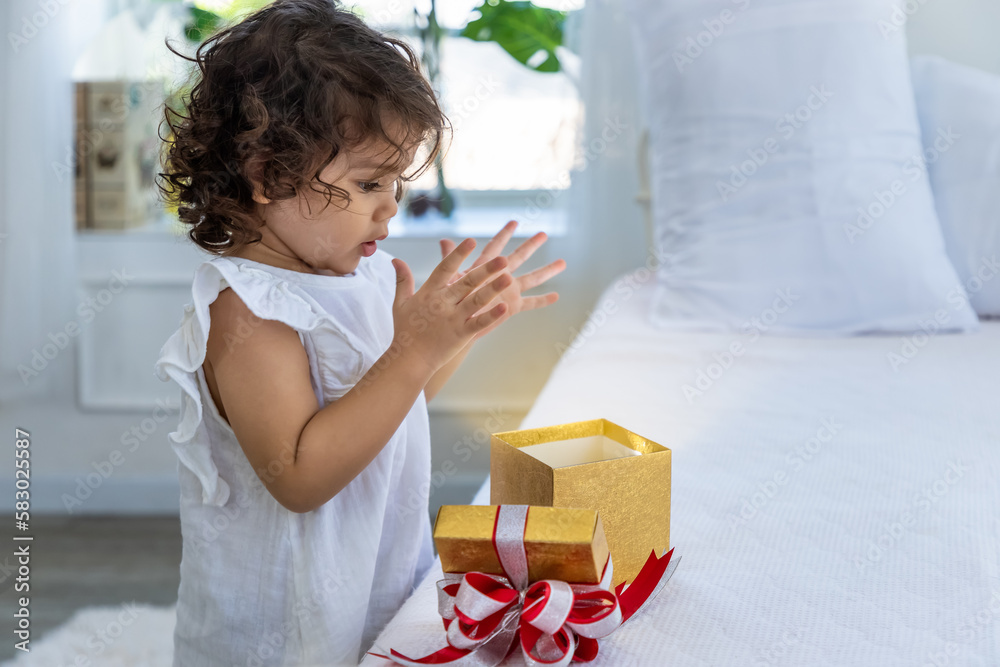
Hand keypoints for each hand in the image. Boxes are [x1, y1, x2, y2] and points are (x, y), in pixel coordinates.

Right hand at [390, 239, 511, 375]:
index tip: (471, 240)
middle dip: (485, 270)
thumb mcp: (400, 302)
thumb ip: (402, 279)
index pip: (445, 268)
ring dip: (493, 289)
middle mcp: (442, 303)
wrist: (409, 359)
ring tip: (509, 277)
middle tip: (502, 258)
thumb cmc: (405, 330)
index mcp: (429, 293)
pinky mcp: (461, 335)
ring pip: (476, 301)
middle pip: (467, 283)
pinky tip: (505, 307)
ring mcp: (453, 319)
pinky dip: (491, 316)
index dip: (458, 254)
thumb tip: (395, 259)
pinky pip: (479, 324)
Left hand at [439, 220, 565, 338]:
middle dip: (531, 245)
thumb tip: (444, 240)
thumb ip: (450, 259)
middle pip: (518, 257)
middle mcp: (499, 277)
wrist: (453, 327)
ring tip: (563, 263)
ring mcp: (508, 292)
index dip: (504, 234)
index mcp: (484, 268)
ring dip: (547, 271)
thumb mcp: (448, 278)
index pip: (495, 246)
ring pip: (531, 278)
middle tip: (544, 233)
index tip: (514, 221)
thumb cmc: (448, 303)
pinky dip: (542, 300)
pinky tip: (556, 297)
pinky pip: (530, 303)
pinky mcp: (511, 307)